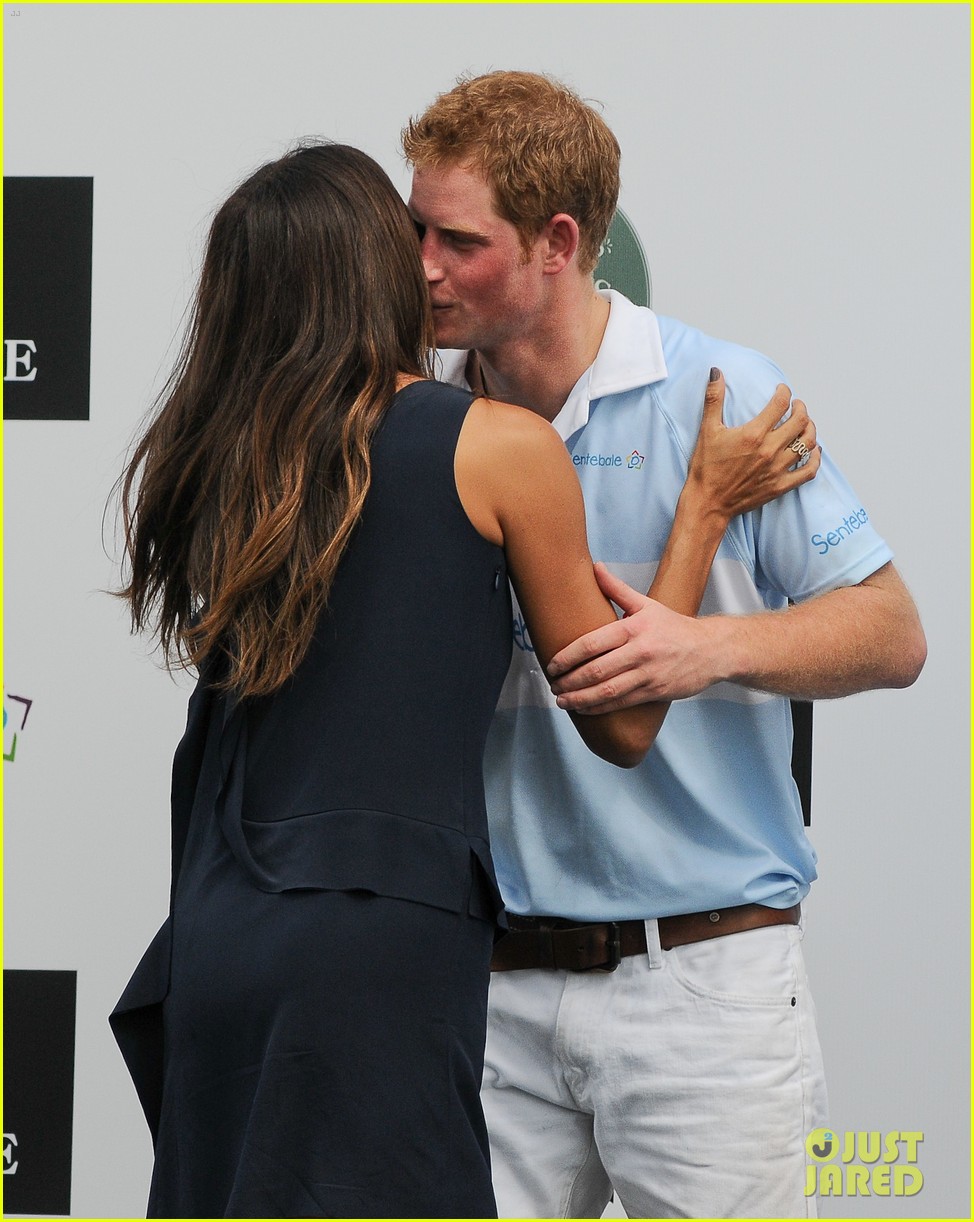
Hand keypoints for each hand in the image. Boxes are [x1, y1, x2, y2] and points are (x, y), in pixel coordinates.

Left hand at [547, 565, 720, 711]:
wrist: (712, 650)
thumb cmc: (674, 627)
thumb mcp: (647, 605)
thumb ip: (617, 590)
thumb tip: (594, 567)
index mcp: (634, 627)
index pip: (593, 643)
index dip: (568, 656)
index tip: (552, 664)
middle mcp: (641, 651)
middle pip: (597, 670)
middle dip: (570, 680)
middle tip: (552, 684)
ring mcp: (649, 674)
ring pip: (607, 690)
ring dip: (580, 698)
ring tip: (561, 700)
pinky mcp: (656, 692)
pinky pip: (622, 702)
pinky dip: (600, 708)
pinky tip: (584, 709)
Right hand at [686, 371, 819, 520]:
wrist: (708, 502)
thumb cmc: (706, 468)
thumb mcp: (707, 430)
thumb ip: (714, 399)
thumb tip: (716, 372)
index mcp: (753, 434)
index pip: (780, 403)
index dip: (784, 392)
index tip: (782, 391)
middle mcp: (769, 450)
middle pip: (801, 421)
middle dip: (801, 407)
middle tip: (796, 405)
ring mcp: (778, 469)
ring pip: (808, 442)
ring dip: (810, 429)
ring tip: (804, 424)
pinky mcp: (781, 485)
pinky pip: (809, 470)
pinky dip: (815, 458)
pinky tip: (813, 450)